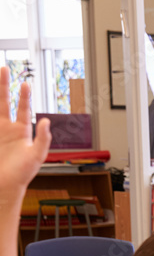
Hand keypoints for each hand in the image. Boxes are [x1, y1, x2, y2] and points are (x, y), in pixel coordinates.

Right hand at [0, 67, 50, 200]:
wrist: (5, 186)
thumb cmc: (23, 174)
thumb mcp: (37, 156)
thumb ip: (43, 139)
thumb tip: (46, 120)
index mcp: (22, 132)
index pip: (23, 109)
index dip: (24, 97)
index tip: (24, 84)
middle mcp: (8, 129)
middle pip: (4, 102)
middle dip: (3, 86)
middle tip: (4, 69)